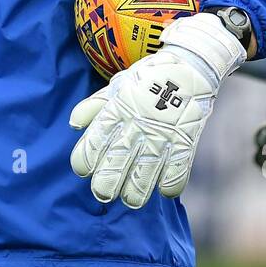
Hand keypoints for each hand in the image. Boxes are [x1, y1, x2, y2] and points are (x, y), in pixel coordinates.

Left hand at [70, 12, 246, 208]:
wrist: (191, 66)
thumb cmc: (148, 79)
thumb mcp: (117, 86)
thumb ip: (95, 107)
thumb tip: (74, 124)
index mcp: (116, 110)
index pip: (94, 141)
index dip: (85, 160)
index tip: (83, 170)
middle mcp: (136, 125)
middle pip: (116, 162)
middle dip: (106, 183)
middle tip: (102, 194)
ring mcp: (162, 134)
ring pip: (144, 173)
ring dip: (135, 191)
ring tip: (130, 200)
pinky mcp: (185, 141)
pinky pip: (177, 171)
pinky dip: (170, 184)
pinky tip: (164, 190)